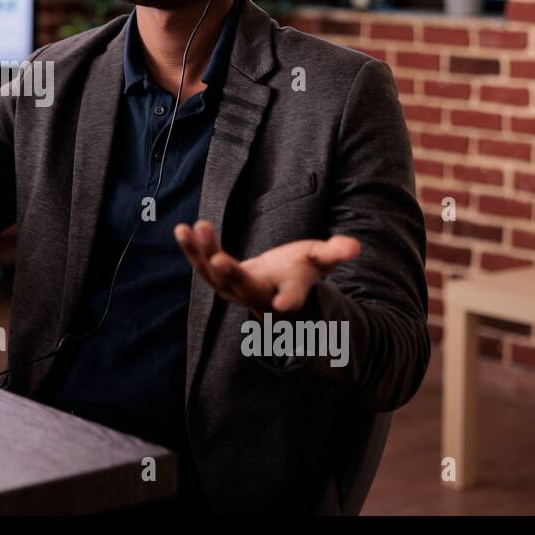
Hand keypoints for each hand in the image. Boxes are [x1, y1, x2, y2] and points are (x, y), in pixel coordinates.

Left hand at [174, 219, 359, 313]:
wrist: (276, 286)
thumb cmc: (302, 271)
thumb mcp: (321, 260)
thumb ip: (335, 253)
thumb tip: (354, 246)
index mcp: (288, 295)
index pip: (290, 301)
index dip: (288, 302)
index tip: (283, 306)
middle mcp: (258, 297)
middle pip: (243, 287)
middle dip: (230, 273)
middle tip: (218, 258)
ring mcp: (235, 290)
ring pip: (215, 276)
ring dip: (202, 253)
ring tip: (194, 228)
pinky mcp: (219, 279)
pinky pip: (202, 265)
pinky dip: (191, 249)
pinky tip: (181, 229)